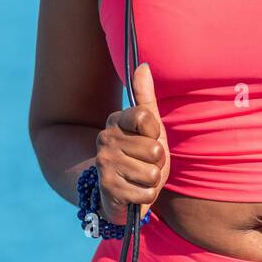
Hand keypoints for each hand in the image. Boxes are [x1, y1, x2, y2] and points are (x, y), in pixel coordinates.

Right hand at [94, 62, 168, 223]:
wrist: (121, 194)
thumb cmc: (140, 157)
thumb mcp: (149, 127)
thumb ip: (146, 97)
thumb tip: (143, 65)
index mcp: (116, 120)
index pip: (145, 116)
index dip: (155, 132)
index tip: (149, 137)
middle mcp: (105, 138)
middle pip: (154, 149)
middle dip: (157, 162)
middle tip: (145, 163)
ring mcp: (104, 163)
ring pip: (152, 173)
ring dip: (152, 180)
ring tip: (140, 178)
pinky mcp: (108, 188)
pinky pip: (146, 193)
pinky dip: (146, 196)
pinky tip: (135, 192)